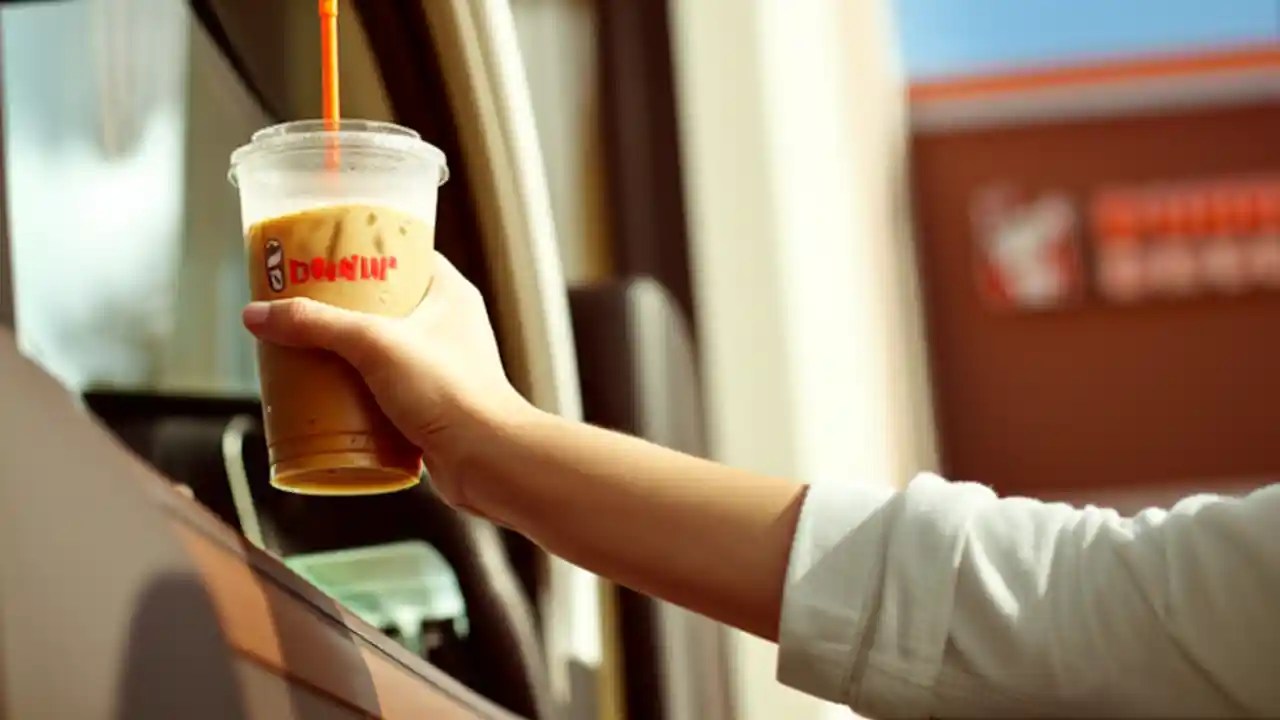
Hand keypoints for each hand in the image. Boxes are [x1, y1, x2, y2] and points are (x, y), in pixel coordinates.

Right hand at [241, 252, 532, 507]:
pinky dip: (357, 390)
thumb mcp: (374, 344)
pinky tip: (325, 394)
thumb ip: (316, 324)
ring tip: (304, 348)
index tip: (324, 252)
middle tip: (301, 304)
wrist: (487, 460)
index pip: (404, 253)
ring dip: (346, 351)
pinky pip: (385, 389)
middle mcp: (450, 326)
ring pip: (383, 349)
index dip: (365, 249)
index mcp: (450, 294)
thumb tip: (259, 314)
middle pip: (385, 303)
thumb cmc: (452, 393)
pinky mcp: (431, 406)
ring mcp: (441, 367)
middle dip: (342, 306)